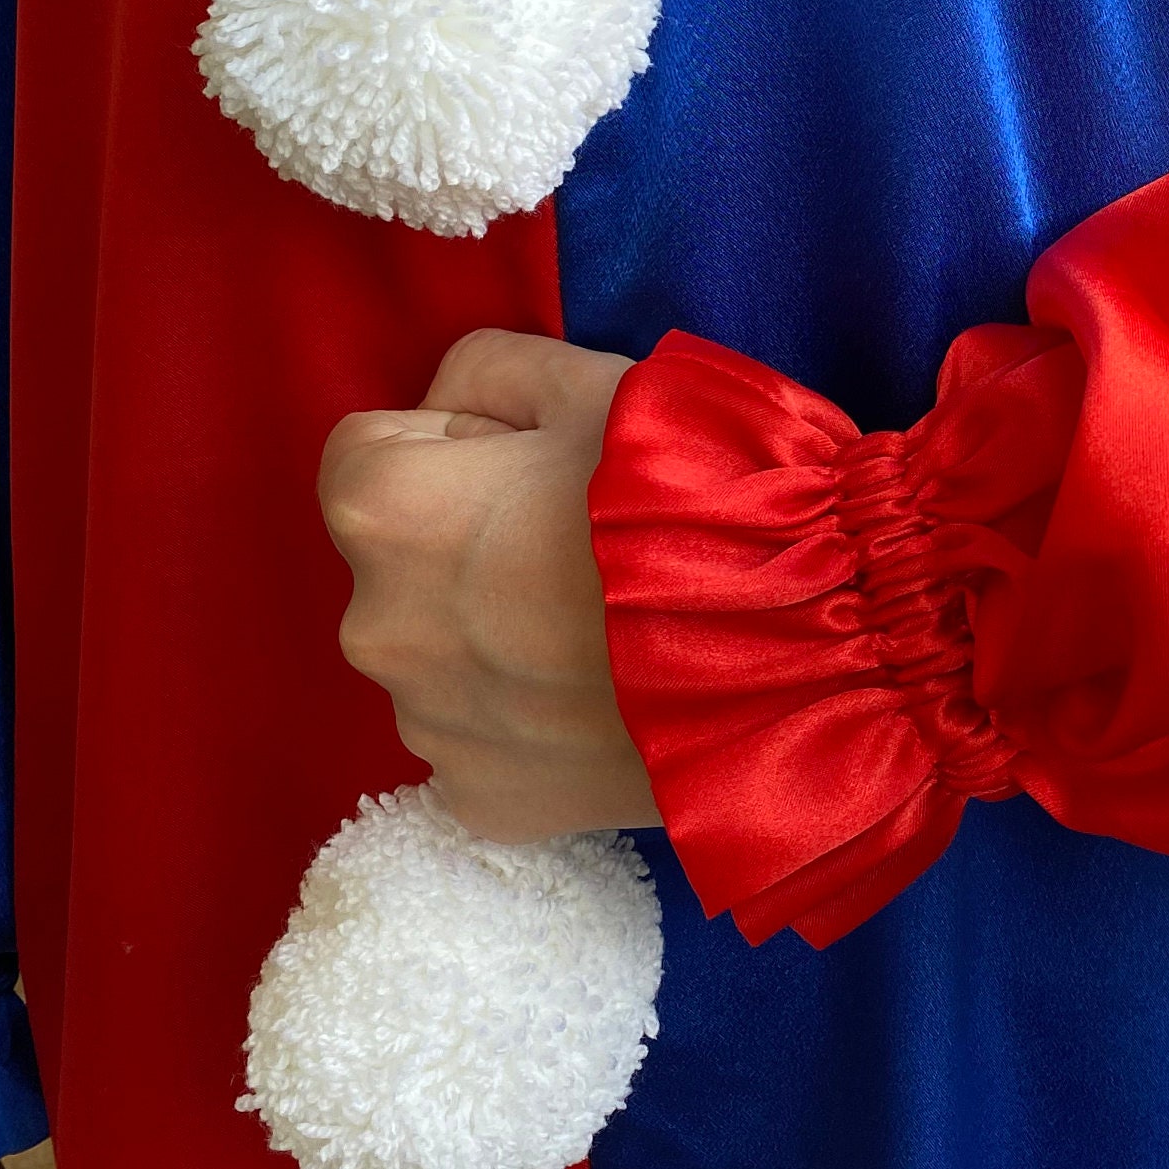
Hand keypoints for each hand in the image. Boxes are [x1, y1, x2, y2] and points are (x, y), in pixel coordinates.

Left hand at [319, 330, 663, 843]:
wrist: (800, 642)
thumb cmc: (691, 490)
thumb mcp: (591, 376)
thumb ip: (487, 369)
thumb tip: (452, 415)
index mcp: (381, 508)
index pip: (368, 453)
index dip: (458, 446)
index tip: (539, 469)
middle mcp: (374, 626)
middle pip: (404, 566)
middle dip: (469, 550)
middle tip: (586, 550)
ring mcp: (428, 726)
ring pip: (445, 658)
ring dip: (499, 639)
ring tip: (612, 628)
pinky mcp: (483, 799)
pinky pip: (487, 740)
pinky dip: (532, 721)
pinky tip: (610, 697)